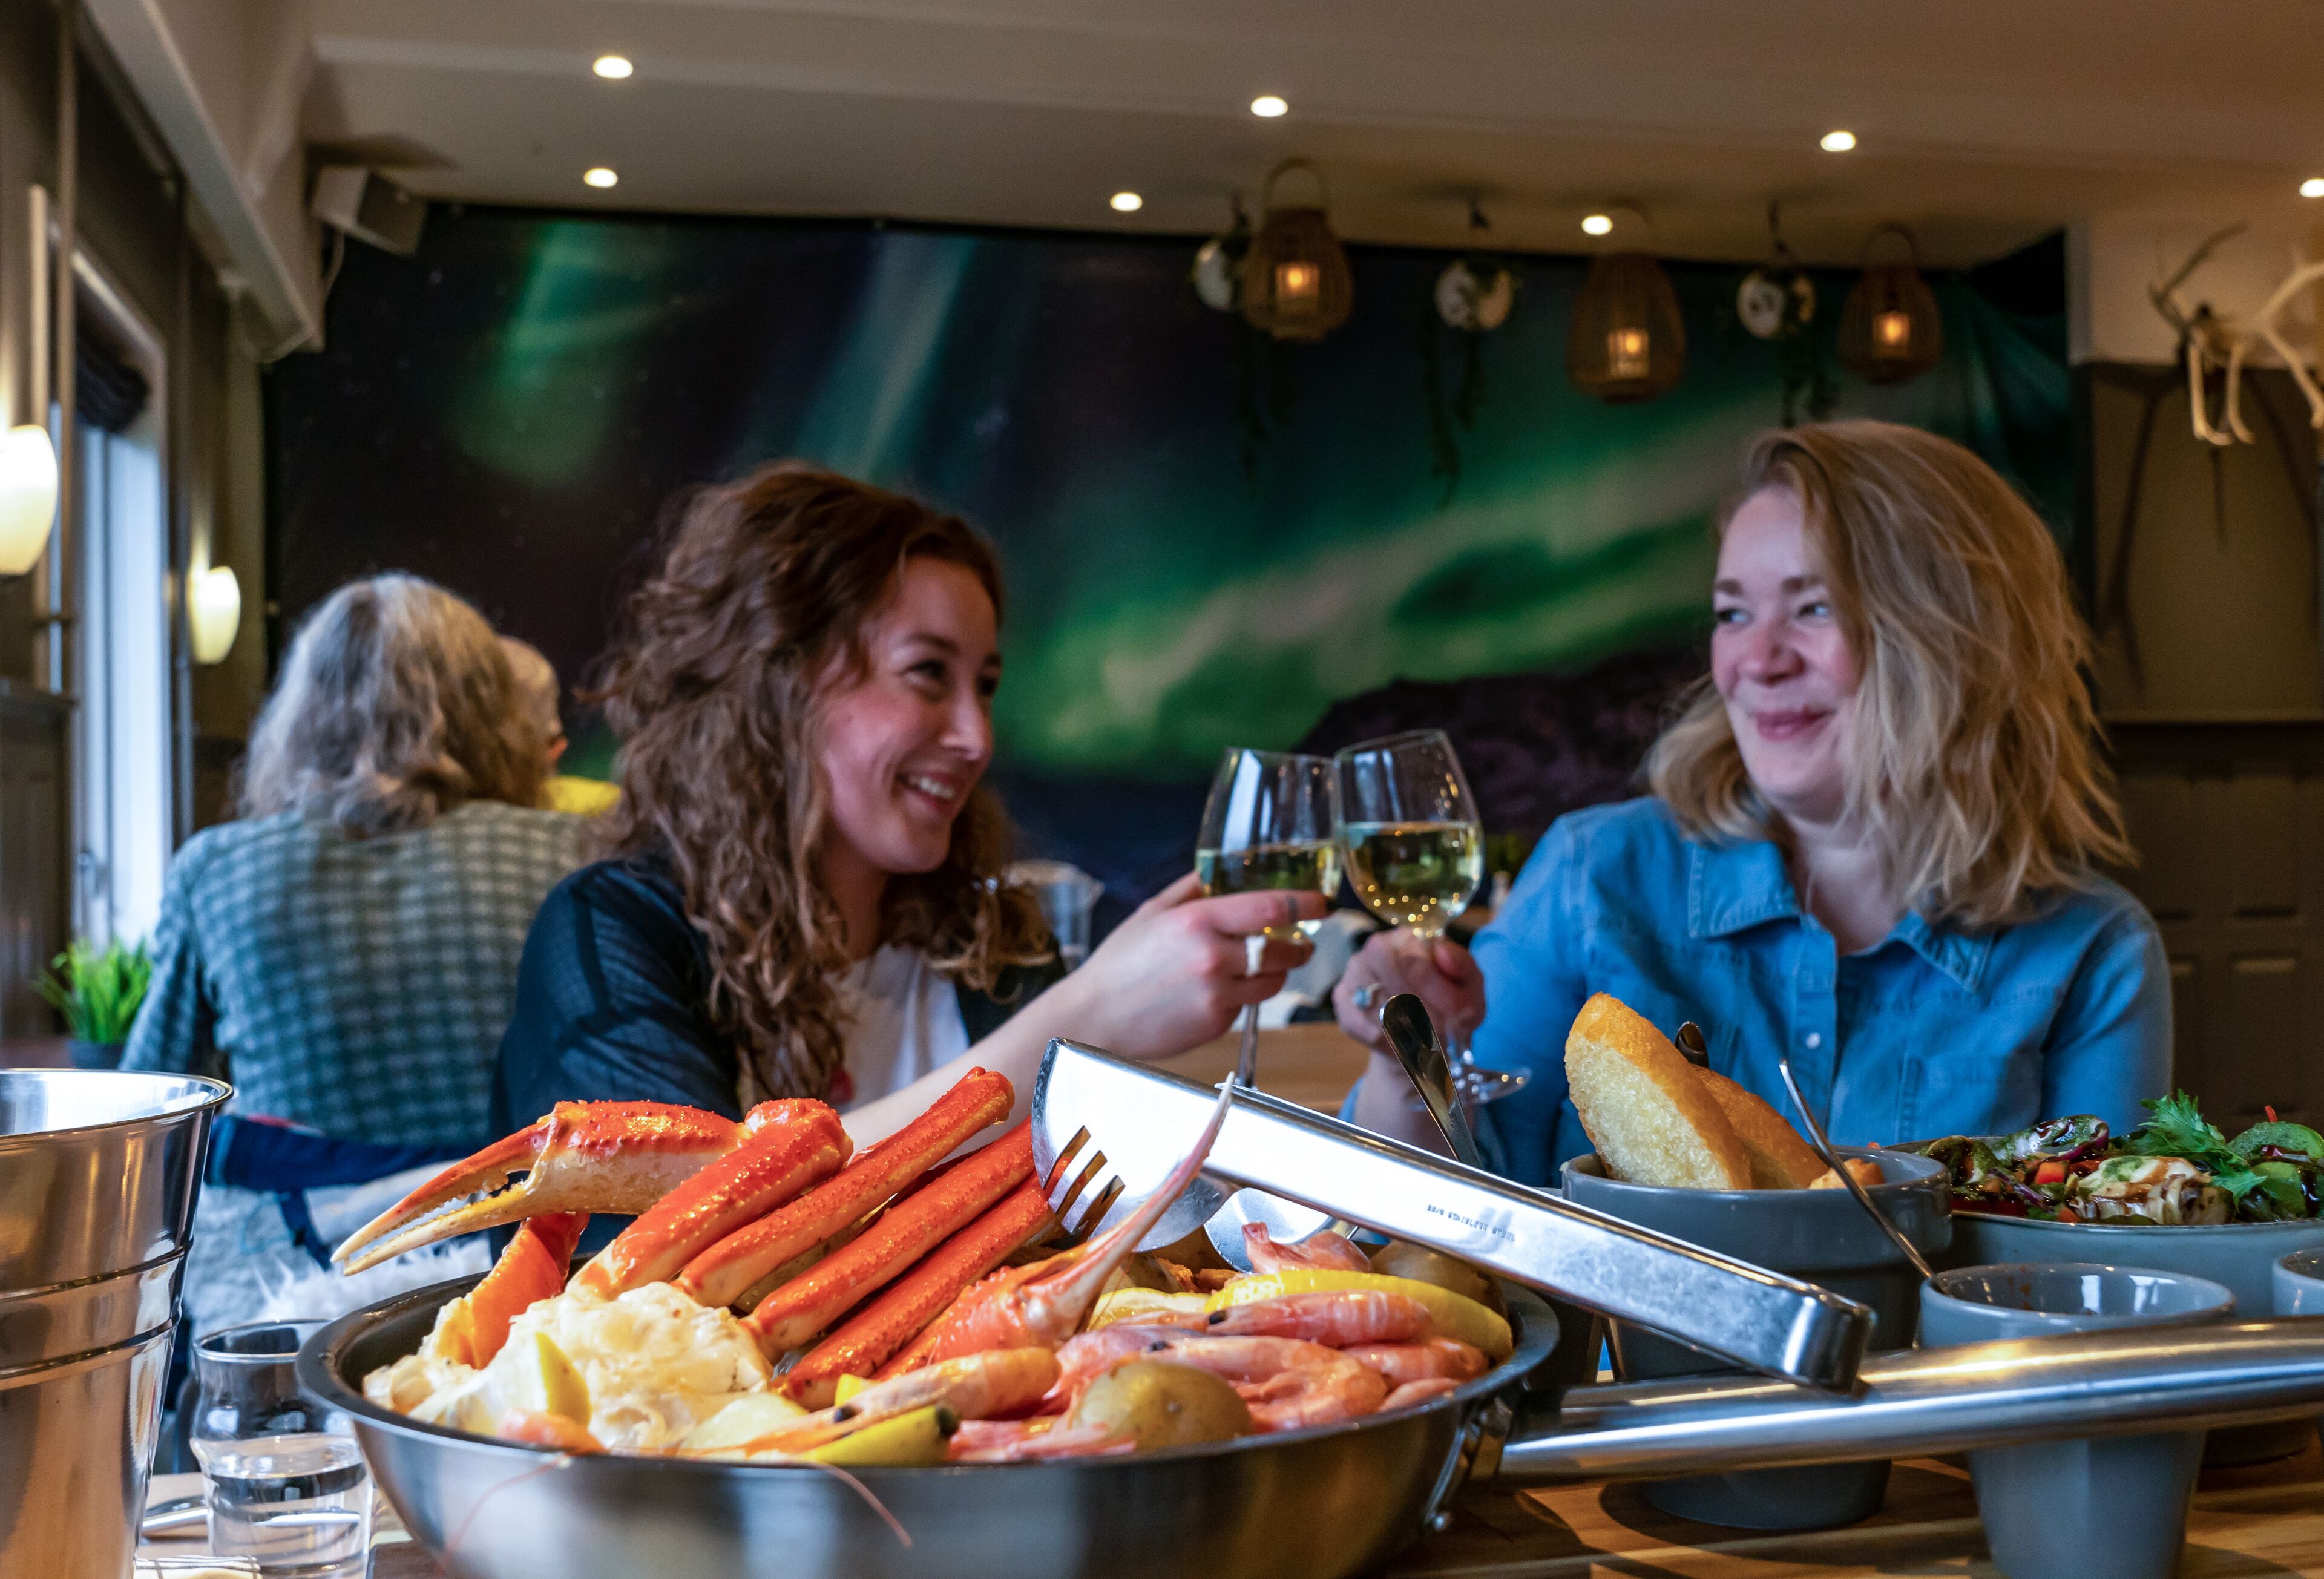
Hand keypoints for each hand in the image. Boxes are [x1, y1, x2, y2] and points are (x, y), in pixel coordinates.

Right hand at [1039, 873, 1324, 1058]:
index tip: (1321, 902)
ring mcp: (1217, 995)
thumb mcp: (1152, 912)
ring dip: (1276, 972)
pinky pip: (1247, 1006)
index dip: (1305, 904)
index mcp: (1197, 921)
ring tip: (1259, 965)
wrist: (1093, 1019)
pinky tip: (1217, 991)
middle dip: (1299, 945)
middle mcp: (1212, 958)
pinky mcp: (1217, 1024)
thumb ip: (1193, 888)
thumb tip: (1226, 870)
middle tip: (1301, 940)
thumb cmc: (1119, 963)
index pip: (1271, 908)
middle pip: (1284, 949)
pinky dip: (1243, 996)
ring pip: (1273, 982)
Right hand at [1333, 928, 1483, 1053]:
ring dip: (1402, 1027)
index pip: (1415, 959)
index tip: (1455, 1017)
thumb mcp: (1469, 986)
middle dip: (1419, 1010)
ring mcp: (1355, 971)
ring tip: (1425, 1041)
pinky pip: (1354, 1020)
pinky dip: (1380, 1038)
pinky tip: (1398, 1043)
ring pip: (1372, 1000)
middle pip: (1388, 975)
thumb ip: (1463, 967)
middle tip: (1440, 1033)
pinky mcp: (1342, 997)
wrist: (1426, 1036)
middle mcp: (1378, 946)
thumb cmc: (1450, 1004)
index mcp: (1412, 937)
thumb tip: (1441, 951)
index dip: (1436, 993)